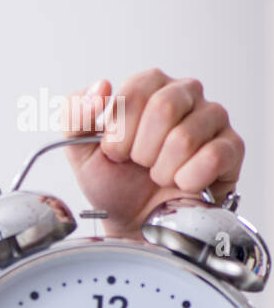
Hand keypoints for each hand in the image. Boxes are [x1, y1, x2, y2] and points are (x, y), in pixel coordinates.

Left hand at [60, 69, 243, 238]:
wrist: (134, 222)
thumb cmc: (113, 182)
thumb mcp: (79, 150)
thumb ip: (75, 115)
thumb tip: (99, 87)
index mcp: (148, 86)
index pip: (134, 91)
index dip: (119, 132)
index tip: (115, 152)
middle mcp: (185, 93)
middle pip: (164, 107)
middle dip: (140, 150)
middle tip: (138, 164)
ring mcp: (213, 118)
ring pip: (185, 137)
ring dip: (162, 170)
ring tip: (159, 175)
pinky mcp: (232, 147)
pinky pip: (213, 157)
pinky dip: (188, 179)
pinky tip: (182, 183)